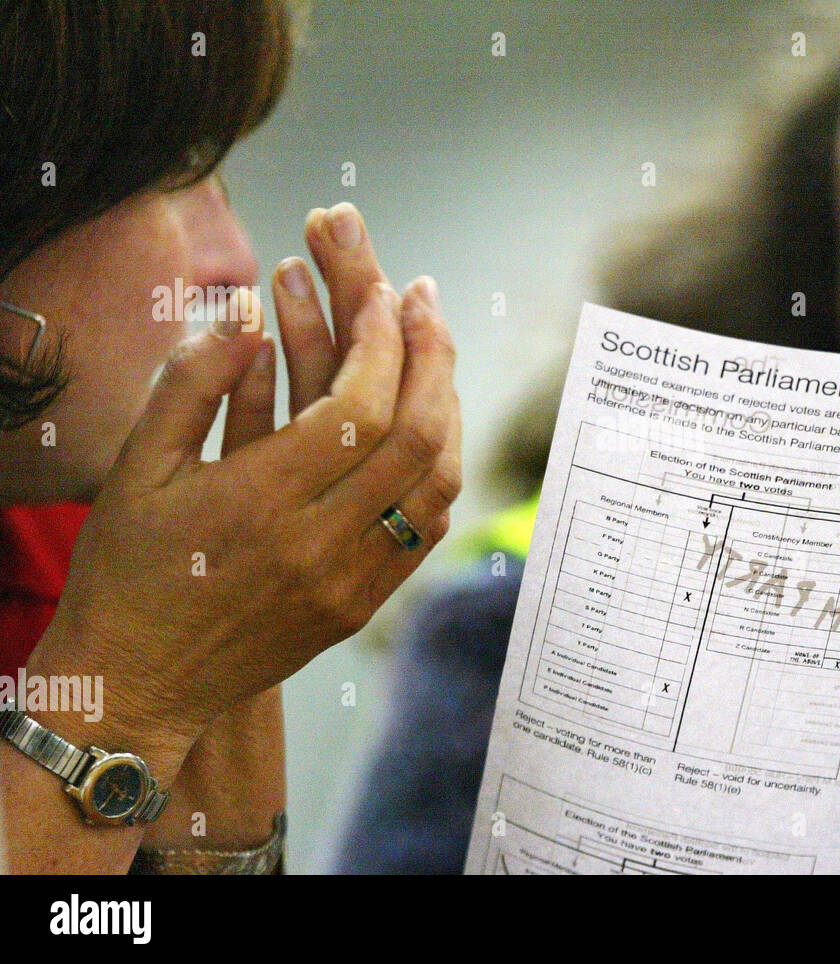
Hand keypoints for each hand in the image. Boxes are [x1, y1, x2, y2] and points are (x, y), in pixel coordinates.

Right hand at [30, 203, 460, 762]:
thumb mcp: (136, 466)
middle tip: (424, 302)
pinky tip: (427, 425)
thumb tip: (247, 312)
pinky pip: (425, 527)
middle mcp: (317, 544)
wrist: (136, 682)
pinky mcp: (361, 605)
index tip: (384, 292)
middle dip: (429, 357)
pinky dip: (437, 466)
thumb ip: (192, 382)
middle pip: (414, 438)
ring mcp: (349, 582)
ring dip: (446, 408)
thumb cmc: (126, 569)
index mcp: (258, 504)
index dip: (380, 341)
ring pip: (436, 484)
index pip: (357, 408)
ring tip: (433, 352)